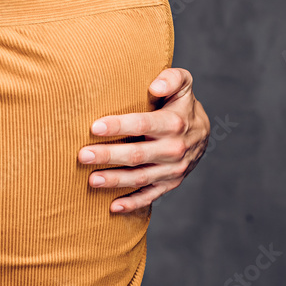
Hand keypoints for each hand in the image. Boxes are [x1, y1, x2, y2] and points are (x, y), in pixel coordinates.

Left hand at [78, 68, 209, 213]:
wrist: (202, 132)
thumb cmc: (181, 103)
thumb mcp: (183, 83)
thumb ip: (171, 78)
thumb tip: (154, 86)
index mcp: (174, 123)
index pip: (143, 124)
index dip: (119, 126)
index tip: (95, 127)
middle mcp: (174, 148)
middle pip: (137, 155)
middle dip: (108, 155)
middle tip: (82, 155)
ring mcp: (172, 170)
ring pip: (140, 178)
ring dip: (115, 180)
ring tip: (91, 180)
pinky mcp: (169, 184)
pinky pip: (150, 196)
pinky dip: (132, 204)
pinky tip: (112, 207)